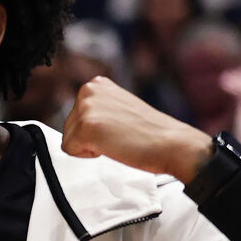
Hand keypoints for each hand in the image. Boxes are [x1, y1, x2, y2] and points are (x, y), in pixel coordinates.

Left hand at [61, 77, 212, 182]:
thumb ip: (99, 108)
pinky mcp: (86, 127)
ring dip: (90, 147)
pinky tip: (112, 146)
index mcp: (97, 84)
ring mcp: (87, 107)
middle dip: (90, 138)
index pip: (74, 118)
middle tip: (119, 135)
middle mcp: (89, 90)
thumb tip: (80, 119)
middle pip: (68, 129)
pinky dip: (89, 155)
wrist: (172, 144)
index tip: (118, 128)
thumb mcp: (120, 108)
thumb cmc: (150, 132)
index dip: (95, 131)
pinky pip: (69, 151)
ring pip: (68, 140)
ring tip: (117, 139)